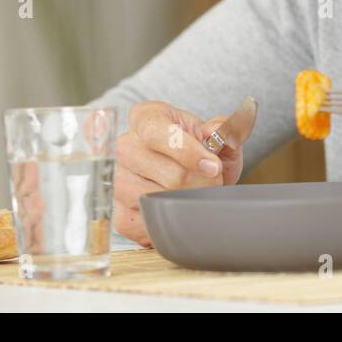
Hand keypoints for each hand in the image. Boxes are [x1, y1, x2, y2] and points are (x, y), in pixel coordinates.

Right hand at [113, 97, 256, 246]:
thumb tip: (215, 130)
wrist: (192, 171)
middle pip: (166, 173)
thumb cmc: (201, 147)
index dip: (187, 152)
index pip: (155, 134)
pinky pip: (147, 224)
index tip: (213, 167)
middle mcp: (125, 147)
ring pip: (158, 201)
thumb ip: (223, 128)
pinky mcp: (119, 213)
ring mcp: (118, 181)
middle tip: (214, 181)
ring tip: (199, 192)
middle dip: (200, 182)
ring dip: (188, 202)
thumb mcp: (218, 133)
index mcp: (146, 117)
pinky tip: (182, 208)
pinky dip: (172, 221)